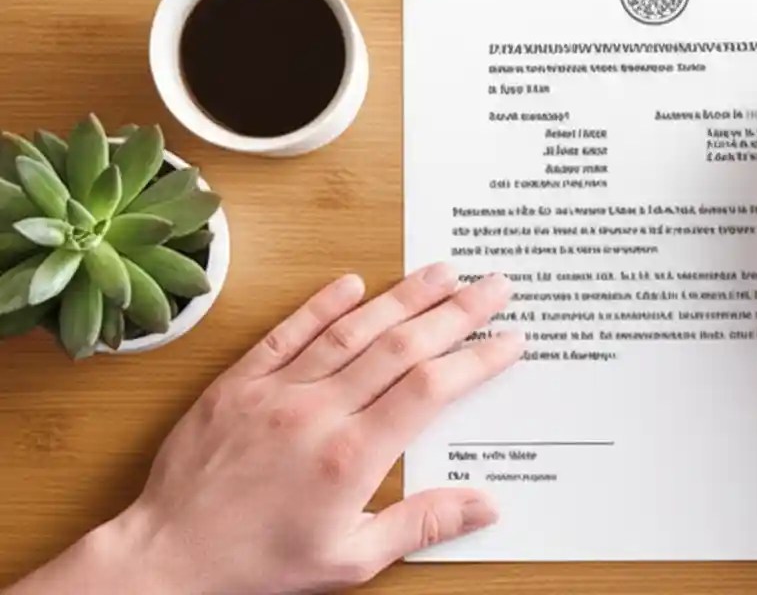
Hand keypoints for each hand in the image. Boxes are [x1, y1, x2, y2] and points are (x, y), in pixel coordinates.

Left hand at [60, 265, 520, 593]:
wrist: (169, 557)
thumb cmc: (259, 564)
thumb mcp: (351, 560)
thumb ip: (421, 525)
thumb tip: (486, 505)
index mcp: (352, 456)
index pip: (431, 389)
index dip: (476, 359)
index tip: (508, 340)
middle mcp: (318, 413)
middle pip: (402, 347)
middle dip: (456, 312)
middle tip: (492, 285)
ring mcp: (276, 391)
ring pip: (352, 330)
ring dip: (402, 296)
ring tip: (441, 271)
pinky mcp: (238, 383)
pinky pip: (287, 333)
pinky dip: (321, 305)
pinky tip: (351, 283)